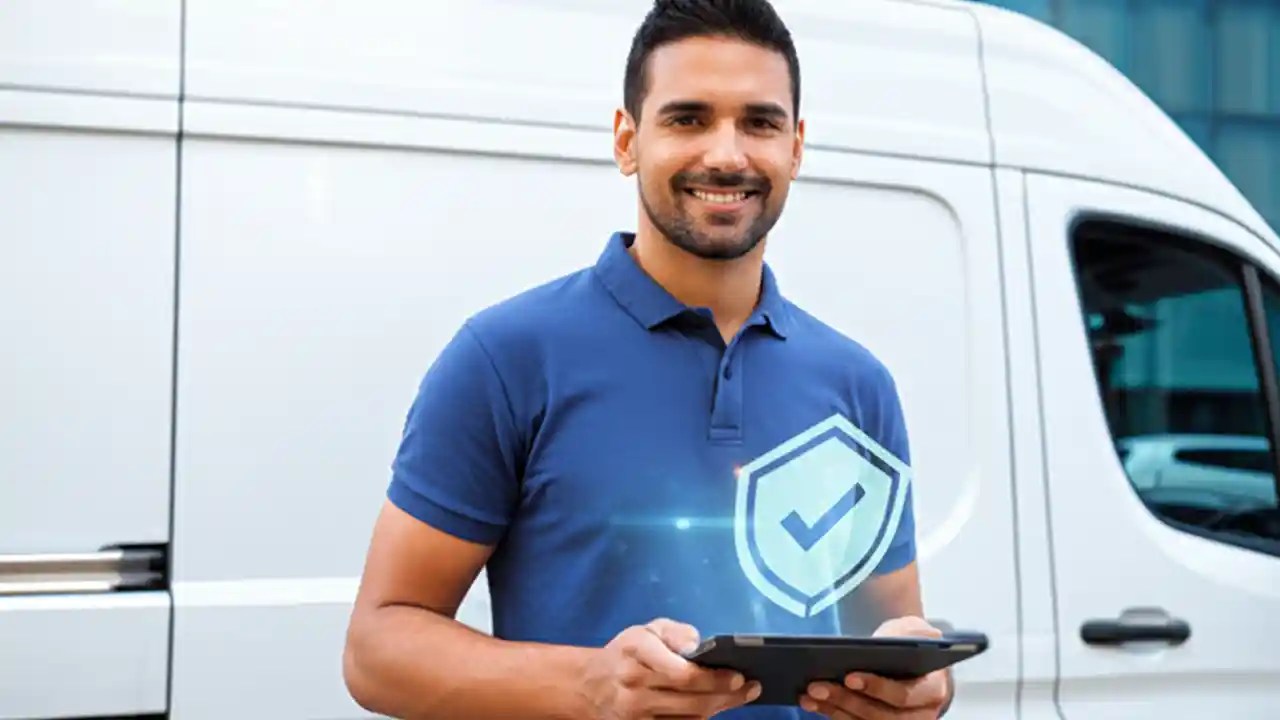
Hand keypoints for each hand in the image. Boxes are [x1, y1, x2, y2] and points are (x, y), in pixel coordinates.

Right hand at [581, 618, 761, 718]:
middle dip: (726, 695)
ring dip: (718, 708)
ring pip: (688, 718)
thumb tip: (698, 644)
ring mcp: (635, 715)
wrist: (589, 686)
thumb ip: (675, 632)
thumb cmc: (626, 654)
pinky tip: (716, 708)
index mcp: (636, 653)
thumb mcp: (646, 630)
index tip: (739, 675)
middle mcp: (634, 686)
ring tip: (740, 696)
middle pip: (690, 699)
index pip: (680, 672)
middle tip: (751, 687)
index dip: (713, 678)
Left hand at [798, 617, 950, 718]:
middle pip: (880, 716)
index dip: (876, 688)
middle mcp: (920, 715)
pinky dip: (832, 713)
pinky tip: (811, 702)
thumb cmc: (911, 644)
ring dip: (833, 710)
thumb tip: (883, 643)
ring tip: (808, 695)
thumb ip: (907, 633)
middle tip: (816, 686)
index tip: (849, 677)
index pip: (904, 696)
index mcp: (932, 690)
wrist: (912, 660)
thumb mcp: (914, 630)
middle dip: (846, 700)